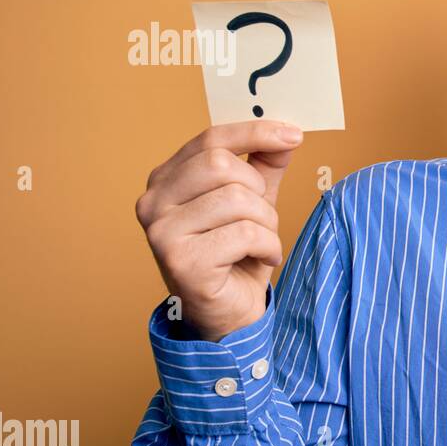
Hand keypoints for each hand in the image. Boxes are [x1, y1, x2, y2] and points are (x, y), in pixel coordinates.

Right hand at [135, 119, 303, 341]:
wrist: (230, 313)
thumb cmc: (238, 254)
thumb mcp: (255, 202)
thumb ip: (264, 166)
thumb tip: (287, 134)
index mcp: (166, 180)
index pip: (210, 140)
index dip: (255, 132)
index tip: (294, 135)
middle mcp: (153, 202)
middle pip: (222, 165)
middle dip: (259, 191)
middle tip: (263, 219)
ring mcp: (162, 233)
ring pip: (237, 199)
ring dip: (267, 223)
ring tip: (262, 243)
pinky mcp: (182, 262)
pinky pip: (245, 234)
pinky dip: (268, 246)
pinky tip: (262, 259)